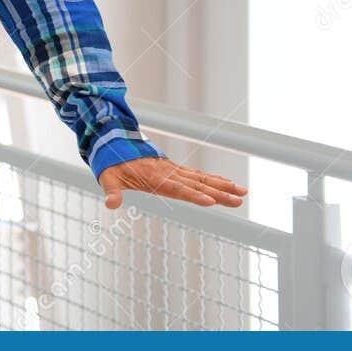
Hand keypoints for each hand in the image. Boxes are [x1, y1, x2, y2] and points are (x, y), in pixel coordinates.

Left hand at [97, 157, 246, 209]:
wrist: (115, 145)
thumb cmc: (113, 165)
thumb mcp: (108, 178)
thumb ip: (111, 192)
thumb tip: (110, 205)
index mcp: (155, 178)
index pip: (178, 189)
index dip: (193, 195)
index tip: (211, 202)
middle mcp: (169, 174)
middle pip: (197, 185)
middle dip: (219, 193)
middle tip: (239, 200)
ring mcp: (174, 171)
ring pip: (203, 179)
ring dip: (223, 187)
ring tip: (243, 193)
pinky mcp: (176, 170)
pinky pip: (198, 175)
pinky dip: (214, 179)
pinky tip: (228, 184)